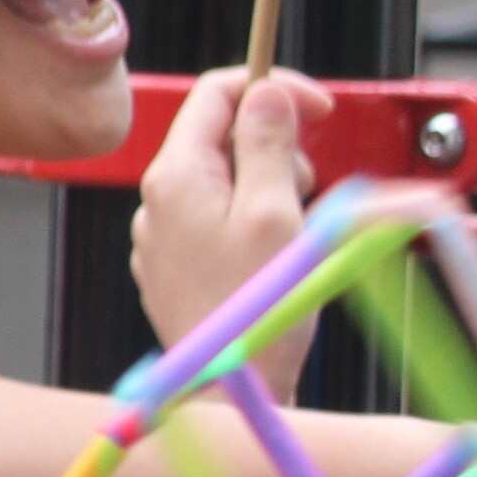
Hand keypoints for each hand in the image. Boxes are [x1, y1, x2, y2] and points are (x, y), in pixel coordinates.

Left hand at [133, 69, 329, 343]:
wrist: (229, 390)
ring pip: (227, 177)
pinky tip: (269, 257)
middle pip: (224, 134)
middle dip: (277, 147)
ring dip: (271, 187)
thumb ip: (267, 144)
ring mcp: (164, 232)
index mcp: (176, 175)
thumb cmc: (254, 310)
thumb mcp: (273, 212)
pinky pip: (220, 216)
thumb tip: (266, 92)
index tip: (318, 108)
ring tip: (289, 231)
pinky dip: (254, 220)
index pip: (215, 92)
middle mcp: (158, 199)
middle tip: (306, 188)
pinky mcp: (177, 261)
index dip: (271, 87)